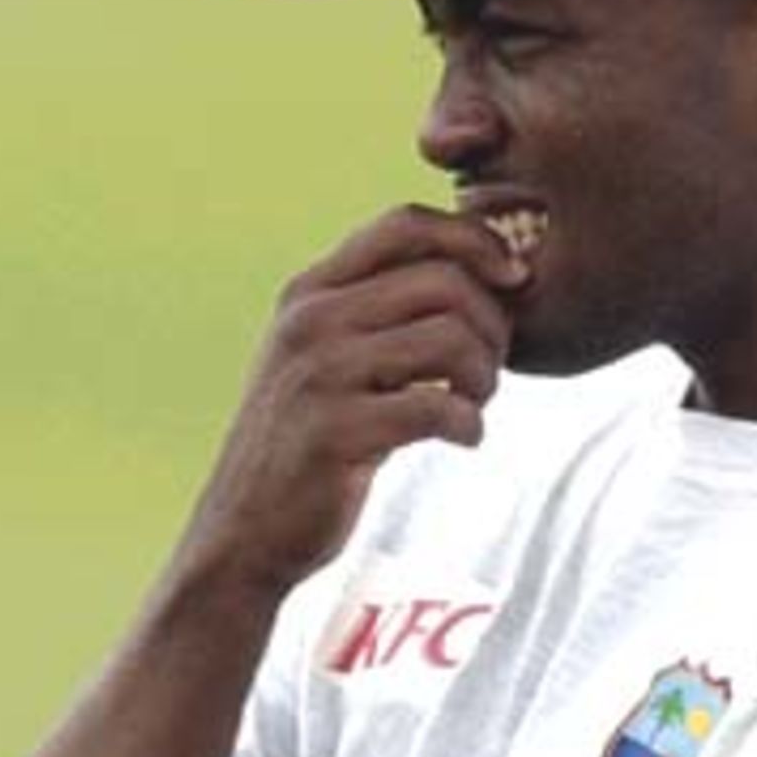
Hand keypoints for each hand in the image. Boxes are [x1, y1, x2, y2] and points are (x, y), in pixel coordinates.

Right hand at [177, 206, 526, 596]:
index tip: (512, 278)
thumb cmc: (309, 445)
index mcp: (310, 292)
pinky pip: (440, 408)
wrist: (244, 532)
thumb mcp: (327, 360)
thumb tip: (490, 276)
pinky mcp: (336, 433)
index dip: (475, 240)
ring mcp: (319, 374)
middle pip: (444, 280)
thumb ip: (383, 314)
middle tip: (490, 370)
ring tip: (475, 405)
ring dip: (485, 376)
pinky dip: (471, 425)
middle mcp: (310, 320)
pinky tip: (464, 440)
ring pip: (451, 338)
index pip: (406, 224)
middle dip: (492, 324)